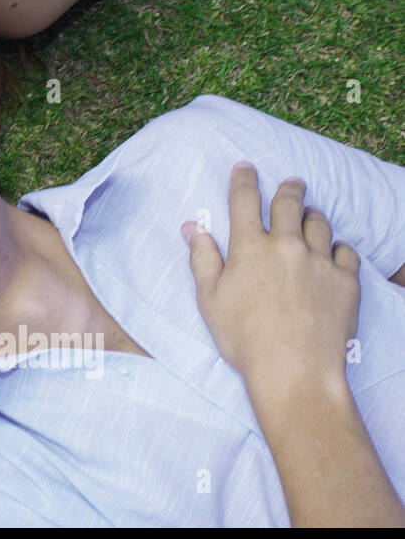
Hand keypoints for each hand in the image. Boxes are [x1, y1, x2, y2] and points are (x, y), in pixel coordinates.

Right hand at [182, 163, 360, 391]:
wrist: (293, 371)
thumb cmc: (244, 339)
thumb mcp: (210, 300)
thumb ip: (202, 259)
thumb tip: (192, 227)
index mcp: (249, 248)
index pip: (244, 200)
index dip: (243, 180)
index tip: (245, 167)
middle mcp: (286, 246)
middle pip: (289, 203)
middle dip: (288, 188)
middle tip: (291, 183)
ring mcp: (320, 261)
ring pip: (319, 223)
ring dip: (312, 216)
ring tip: (309, 218)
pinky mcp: (346, 281)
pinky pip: (346, 252)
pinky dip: (338, 248)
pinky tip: (332, 254)